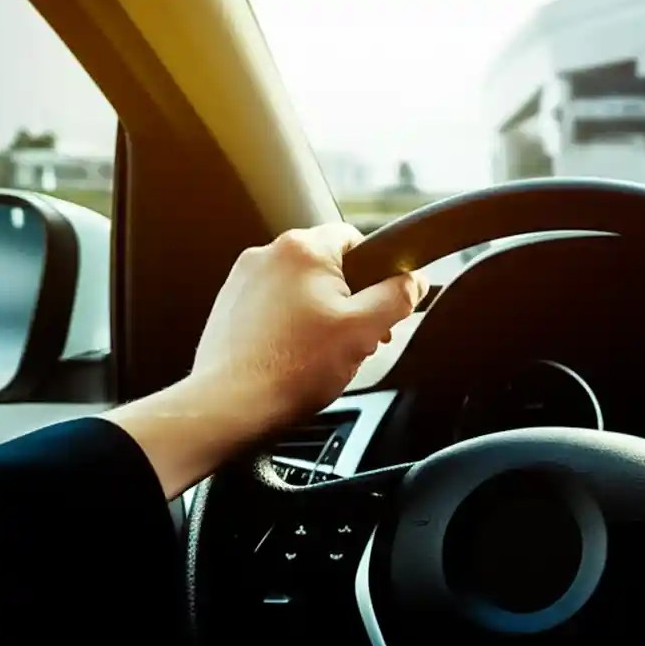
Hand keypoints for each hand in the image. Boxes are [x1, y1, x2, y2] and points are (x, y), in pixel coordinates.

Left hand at [104, 223, 425, 497]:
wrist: (231, 405)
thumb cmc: (293, 369)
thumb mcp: (364, 330)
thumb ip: (398, 297)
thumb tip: (414, 280)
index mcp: (304, 248)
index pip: (357, 240)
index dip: (378, 274)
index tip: (381, 306)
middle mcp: (268, 253)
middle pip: (329, 266)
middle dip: (349, 300)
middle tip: (356, 339)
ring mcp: (243, 279)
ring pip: (301, 287)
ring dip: (320, 314)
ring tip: (322, 353)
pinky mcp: (230, 305)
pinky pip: (274, 305)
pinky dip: (290, 325)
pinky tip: (295, 356)